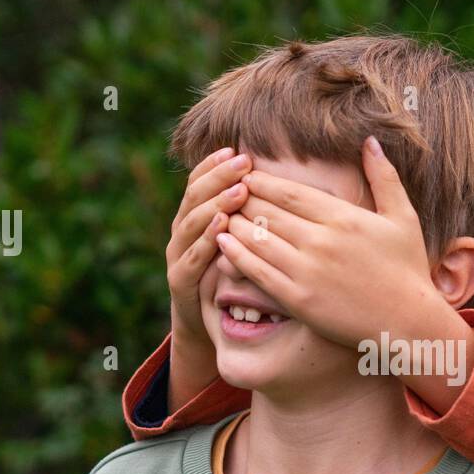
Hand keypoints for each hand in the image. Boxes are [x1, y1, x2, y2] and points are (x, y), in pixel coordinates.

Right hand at [164, 148, 252, 409]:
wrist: (210, 325)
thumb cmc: (238, 277)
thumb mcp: (250, 241)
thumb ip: (259, 213)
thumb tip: (295, 184)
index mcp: (199, 215)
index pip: (203, 180)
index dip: (217, 164)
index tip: (238, 149)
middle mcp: (184, 231)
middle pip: (195, 195)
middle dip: (218, 177)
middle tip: (241, 162)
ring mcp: (179, 256)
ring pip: (191, 223)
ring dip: (214, 205)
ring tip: (237, 193)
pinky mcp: (181, 282)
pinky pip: (192, 259)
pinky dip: (206, 244)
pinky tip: (222, 231)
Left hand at [213, 136, 437, 348]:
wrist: (408, 323)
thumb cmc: (408, 270)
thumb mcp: (403, 217)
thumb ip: (384, 177)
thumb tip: (370, 140)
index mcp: (343, 217)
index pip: (288, 191)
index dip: (260, 180)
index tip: (244, 173)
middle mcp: (321, 240)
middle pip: (267, 211)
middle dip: (242, 198)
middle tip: (223, 191)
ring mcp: (307, 271)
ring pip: (257, 238)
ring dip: (233, 222)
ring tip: (219, 213)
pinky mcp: (298, 300)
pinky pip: (257, 271)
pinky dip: (235, 254)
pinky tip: (222, 242)